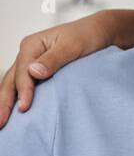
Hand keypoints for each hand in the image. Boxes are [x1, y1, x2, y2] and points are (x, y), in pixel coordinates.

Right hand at [0, 13, 112, 128]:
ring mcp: (32, 62)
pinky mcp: (41, 70)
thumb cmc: (88, 35)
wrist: (101, 32)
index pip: (22, 71)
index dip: (23, 90)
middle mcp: (28, 54)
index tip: (24, 107)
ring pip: (13, 84)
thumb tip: (33, 72)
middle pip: (11, 80)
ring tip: (2, 122)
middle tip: (0, 123)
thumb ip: (54, 59)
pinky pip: (25, 85)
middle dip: (4, 102)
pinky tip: (16, 112)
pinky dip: (18, 98)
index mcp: (32, 45)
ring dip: (7, 102)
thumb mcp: (73, 45)